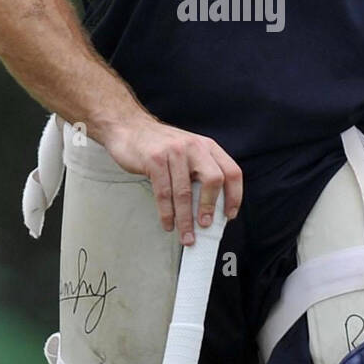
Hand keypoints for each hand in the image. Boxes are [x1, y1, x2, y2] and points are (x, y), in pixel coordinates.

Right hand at [99, 114, 242, 243]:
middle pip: (213, 179)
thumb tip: (209, 210)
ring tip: (186, 236)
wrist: (129, 127)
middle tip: (205, 226)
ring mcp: (174, 152)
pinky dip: (167, 213)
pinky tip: (168, 224)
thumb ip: (200, 173)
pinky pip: (164, 193)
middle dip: (209, 207)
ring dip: (186, 219)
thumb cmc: (160, 145)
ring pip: (184, 192)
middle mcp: (194, 147)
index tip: (229, 215)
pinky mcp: (155, 160)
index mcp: (207, 147)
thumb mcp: (187, 153)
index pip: (231, 171)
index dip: (234, 196)